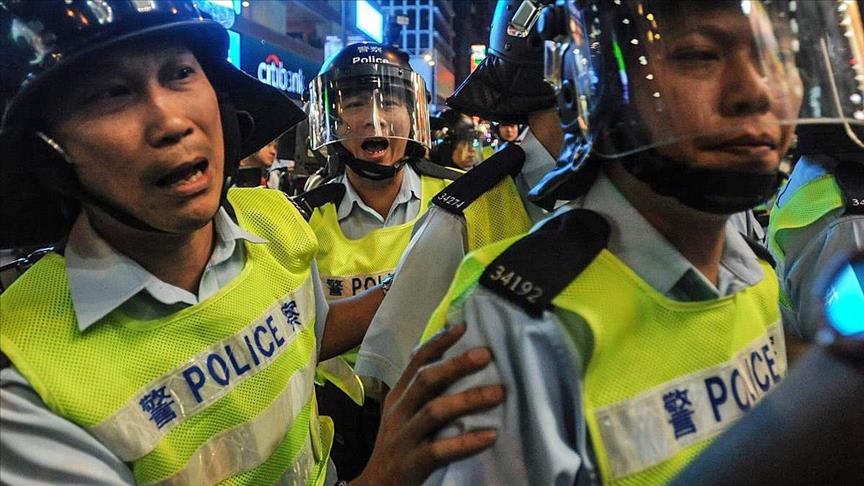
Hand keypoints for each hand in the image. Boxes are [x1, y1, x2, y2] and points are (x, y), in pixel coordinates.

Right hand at [351, 323, 504, 485]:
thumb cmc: (400, 445)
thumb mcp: (403, 413)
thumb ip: (423, 391)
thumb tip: (457, 361)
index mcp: (398, 396)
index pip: (416, 361)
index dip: (439, 342)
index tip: (464, 326)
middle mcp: (399, 412)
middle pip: (426, 381)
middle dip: (456, 365)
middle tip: (486, 354)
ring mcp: (404, 437)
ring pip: (434, 412)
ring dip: (468, 400)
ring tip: (498, 393)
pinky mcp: (412, 463)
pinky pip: (440, 450)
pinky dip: (466, 443)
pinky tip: (490, 436)